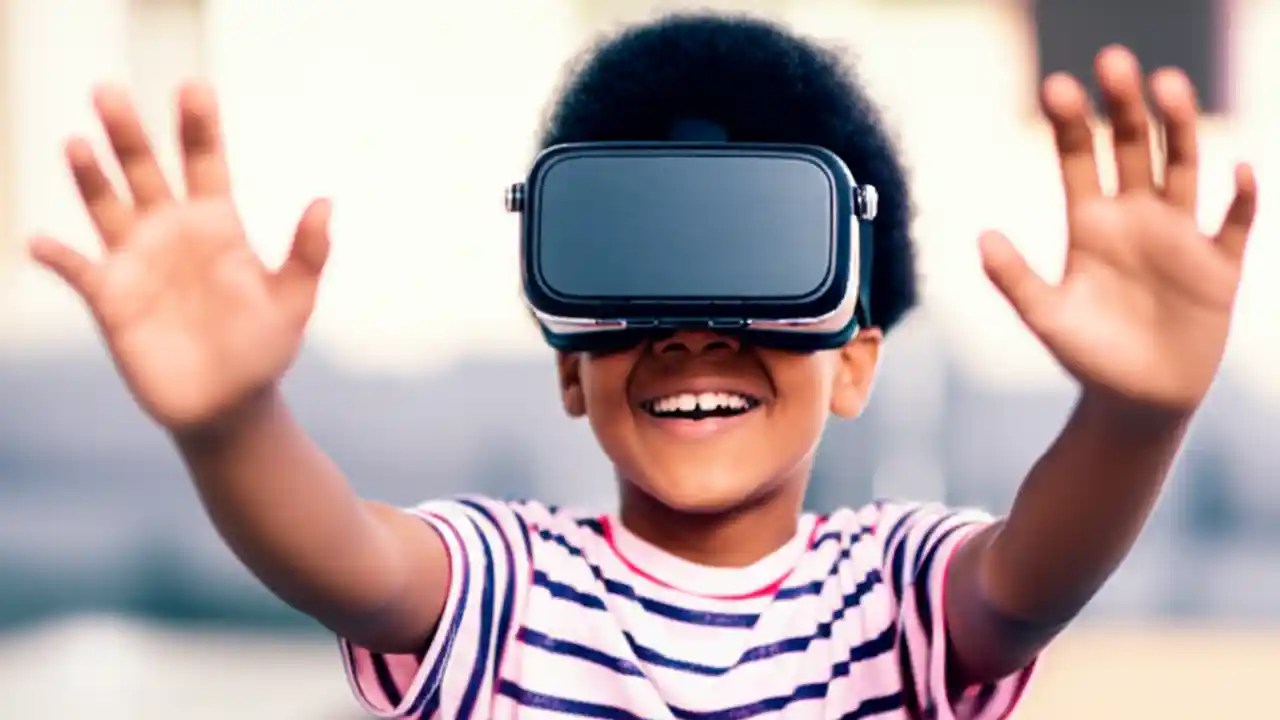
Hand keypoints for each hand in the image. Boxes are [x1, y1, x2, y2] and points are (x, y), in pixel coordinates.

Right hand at [30, 84, 331, 431]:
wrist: (230, 405)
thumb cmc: (264, 349)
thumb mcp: (293, 300)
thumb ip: (307, 252)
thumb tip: (324, 201)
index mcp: (218, 225)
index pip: (205, 163)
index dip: (199, 126)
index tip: (193, 87)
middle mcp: (172, 233)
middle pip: (146, 170)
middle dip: (129, 133)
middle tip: (109, 90)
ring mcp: (137, 262)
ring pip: (107, 206)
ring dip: (90, 177)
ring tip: (79, 143)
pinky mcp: (110, 299)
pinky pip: (78, 270)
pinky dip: (59, 257)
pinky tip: (44, 244)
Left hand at [980, 45, 1257, 415]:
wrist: (1136, 401)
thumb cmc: (1086, 357)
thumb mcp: (1047, 318)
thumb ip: (1016, 279)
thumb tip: (983, 237)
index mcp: (1090, 225)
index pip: (1077, 160)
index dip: (1069, 124)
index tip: (1056, 83)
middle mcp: (1135, 219)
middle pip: (1130, 148)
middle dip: (1123, 106)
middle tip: (1114, 60)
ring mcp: (1179, 238)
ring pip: (1182, 168)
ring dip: (1179, 129)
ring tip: (1169, 86)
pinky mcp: (1219, 267)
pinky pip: (1233, 225)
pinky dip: (1240, 200)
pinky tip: (1240, 171)